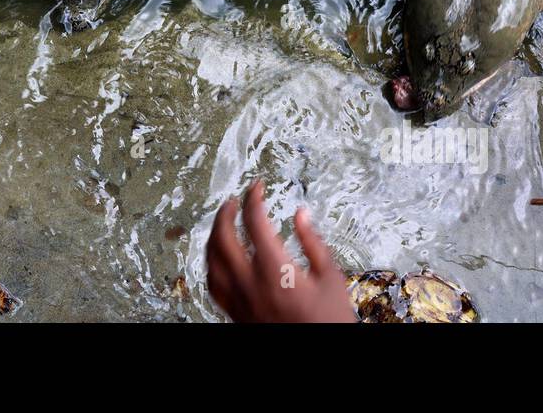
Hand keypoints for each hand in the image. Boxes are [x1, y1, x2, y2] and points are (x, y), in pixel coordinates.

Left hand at [206, 181, 354, 322]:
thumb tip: (300, 214)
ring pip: (211, 260)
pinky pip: (212, 284)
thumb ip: (313, 242)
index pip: (255, 221)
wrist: (320, 354)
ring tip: (222, 222)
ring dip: (213, 235)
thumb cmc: (328, 320)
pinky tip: (217, 257)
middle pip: (223, 237)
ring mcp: (240, 299)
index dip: (253, 198)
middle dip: (226, 212)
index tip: (257, 187)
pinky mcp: (236, 313)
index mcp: (276, 269)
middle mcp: (251, 283)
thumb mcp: (331, 277)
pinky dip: (211, 263)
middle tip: (234, 200)